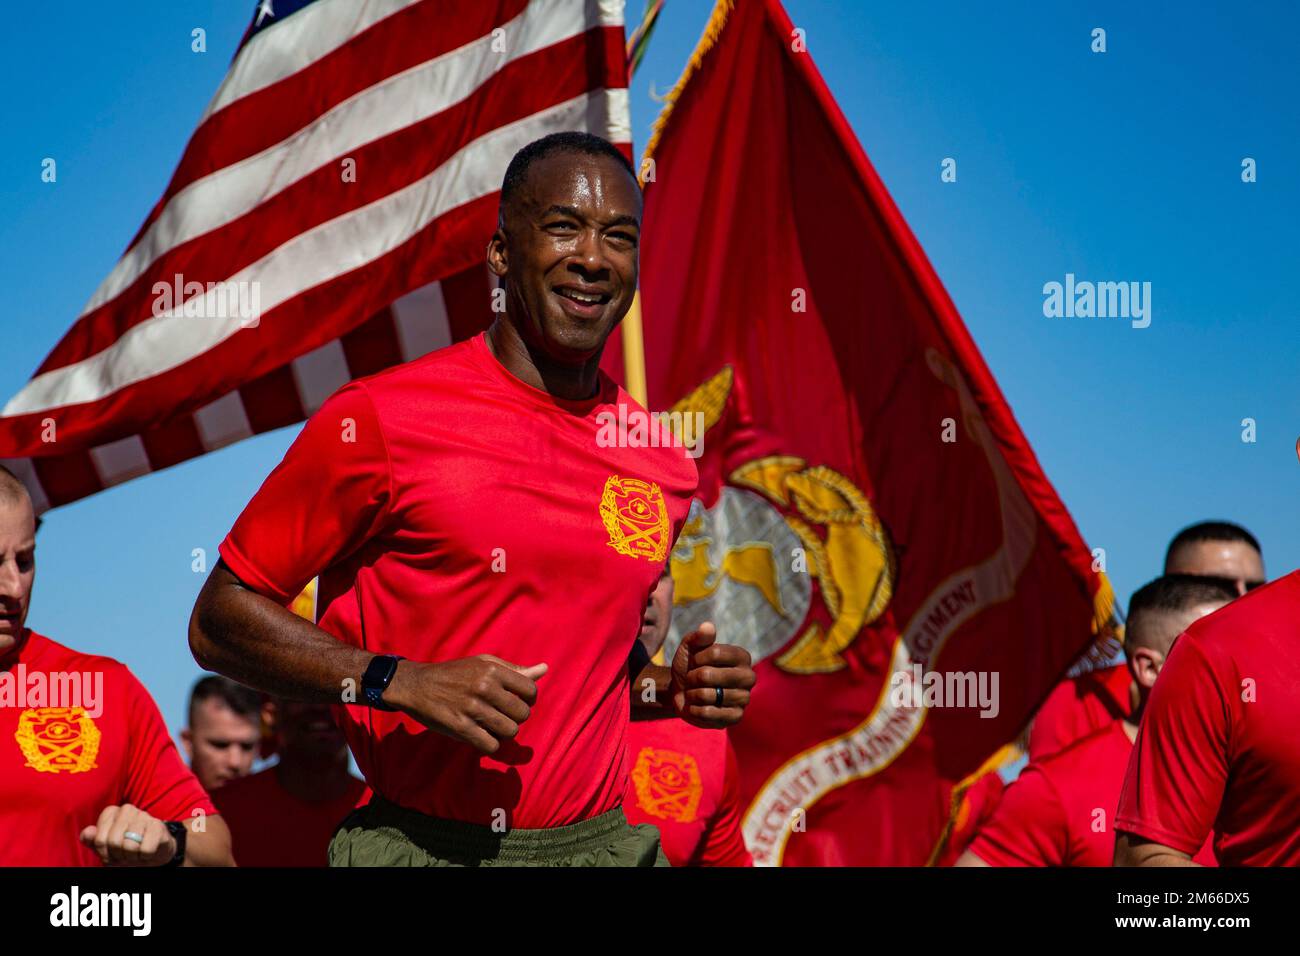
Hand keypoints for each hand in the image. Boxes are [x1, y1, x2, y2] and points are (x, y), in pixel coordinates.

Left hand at [80, 804, 176, 866]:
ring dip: (132, 856)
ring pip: (130, 846)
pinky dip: (145, 856)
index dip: (104, 852)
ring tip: (136, 852)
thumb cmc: (123, 849)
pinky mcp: (158, 826)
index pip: (99, 840)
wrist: (149, 852)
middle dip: (118, 854)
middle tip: (124, 853)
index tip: (111, 851)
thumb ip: (92, 840)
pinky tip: (146, 850)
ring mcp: (144, 815)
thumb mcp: (104, 847)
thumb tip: (88, 832)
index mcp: (110, 812)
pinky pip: (146, 849)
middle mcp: (127, 809)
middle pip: (114, 842)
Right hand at [385, 656, 545, 754]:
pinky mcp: (460, 727)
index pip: (530, 691)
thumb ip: (514, 670)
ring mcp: (472, 708)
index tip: (515, 702)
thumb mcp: (483, 664)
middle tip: (501, 715)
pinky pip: (491, 746)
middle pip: (522, 714)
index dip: (527, 700)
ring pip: (510, 731)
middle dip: (515, 718)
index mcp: (492, 669)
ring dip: (504, 733)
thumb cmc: (454, 674)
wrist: (416, 685)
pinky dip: (490, 745)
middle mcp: (485, 687)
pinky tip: (481, 736)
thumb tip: (544, 669)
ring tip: (492, 727)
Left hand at [670, 622, 754, 728]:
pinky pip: (708, 713)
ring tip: (696, 693)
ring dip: (693, 694)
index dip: (697, 658)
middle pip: (708, 675)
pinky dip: (695, 710)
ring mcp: (744, 698)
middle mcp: (749, 676)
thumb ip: (699, 637)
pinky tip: (698, 707)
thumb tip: (708, 626)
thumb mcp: (690, 648)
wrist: (682, 692)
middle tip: (693, 679)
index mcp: (742, 656)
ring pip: (707, 695)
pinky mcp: (736, 717)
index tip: (695, 662)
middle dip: (693, 677)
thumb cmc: (690, 667)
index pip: (714, 652)